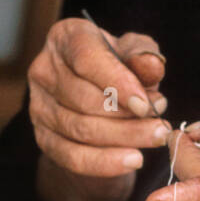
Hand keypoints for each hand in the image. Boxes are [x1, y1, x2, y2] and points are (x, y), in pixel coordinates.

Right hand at [29, 17, 170, 200]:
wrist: (102, 95)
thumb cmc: (122, 65)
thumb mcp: (136, 52)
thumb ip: (144, 56)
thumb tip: (152, 66)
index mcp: (66, 37)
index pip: (87, 59)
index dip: (118, 83)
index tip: (146, 105)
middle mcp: (44, 69)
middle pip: (84, 99)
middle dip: (127, 118)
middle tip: (161, 126)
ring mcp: (38, 105)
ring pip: (80, 129)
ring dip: (123, 138)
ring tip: (155, 138)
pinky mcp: (42, 136)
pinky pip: (70, 156)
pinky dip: (104, 162)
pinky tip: (134, 160)